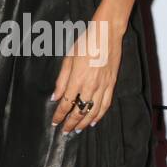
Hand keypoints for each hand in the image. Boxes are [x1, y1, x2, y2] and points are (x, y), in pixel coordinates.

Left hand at [50, 17, 122, 132]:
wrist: (106, 35)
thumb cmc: (85, 43)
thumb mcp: (68, 59)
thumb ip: (61, 80)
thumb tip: (55, 97)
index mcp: (77, 79)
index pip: (66, 103)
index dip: (59, 115)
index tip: (55, 122)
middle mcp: (90, 86)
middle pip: (79, 111)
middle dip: (71, 123)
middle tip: (65, 131)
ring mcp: (102, 87)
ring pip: (93, 111)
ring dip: (84, 123)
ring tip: (78, 130)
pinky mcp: (111, 85)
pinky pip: (105, 105)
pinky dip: (99, 115)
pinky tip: (94, 121)